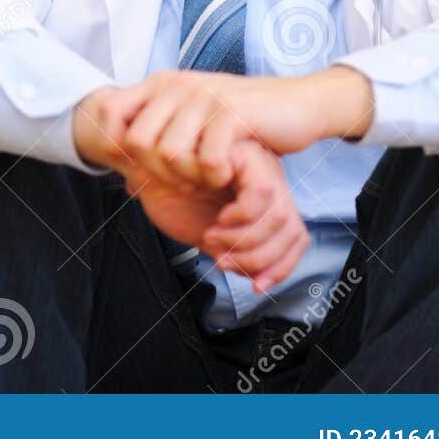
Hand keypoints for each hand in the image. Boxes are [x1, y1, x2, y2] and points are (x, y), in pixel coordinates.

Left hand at [77, 67, 374, 188]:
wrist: (298, 104)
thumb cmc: (242, 120)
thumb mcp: (194, 119)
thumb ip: (160, 136)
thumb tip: (125, 181)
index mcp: (163, 84)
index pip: (112, 114)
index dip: (118, 146)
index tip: (142, 168)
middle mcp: (178, 85)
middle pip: (137, 142)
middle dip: (157, 173)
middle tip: (184, 182)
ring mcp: (204, 97)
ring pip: (168, 154)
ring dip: (187, 178)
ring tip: (206, 180)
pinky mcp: (231, 114)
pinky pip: (206, 159)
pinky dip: (214, 177)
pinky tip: (227, 176)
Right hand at [122, 139, 310, 293]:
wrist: (142, 172)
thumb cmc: (172, 199)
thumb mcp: (212, 235)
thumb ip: (236, 252)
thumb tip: (256, 279)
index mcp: (265, 197)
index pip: (296, 237)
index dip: (281, 267)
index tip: (255, 286)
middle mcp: (268, 178)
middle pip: (290, 228)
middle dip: (259, 257)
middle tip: (224, 263)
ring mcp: (260, 164)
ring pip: (279, 214)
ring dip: (247, 239)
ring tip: (214, 239)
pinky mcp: (244, 153)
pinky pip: (261, 191)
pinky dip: (242, 215)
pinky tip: (218, 220)